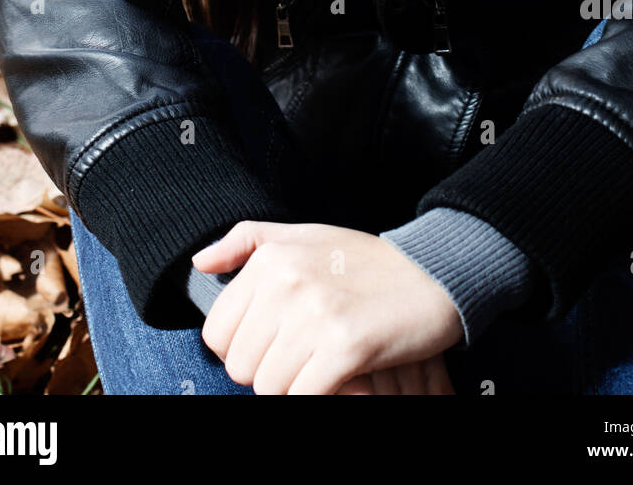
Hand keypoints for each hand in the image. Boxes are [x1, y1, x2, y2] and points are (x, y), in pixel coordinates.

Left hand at [192, 220, 463, 394]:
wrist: (433, 273)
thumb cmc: (366, 261)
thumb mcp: (304, 234)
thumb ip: (247, 241)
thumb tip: (199, 263)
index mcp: (270, 258)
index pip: (217, 332)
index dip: (240, 348)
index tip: (271, 344)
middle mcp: (287, 282)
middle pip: (240, 366)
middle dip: (267, 371)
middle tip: (302, 355)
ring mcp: (315, 314)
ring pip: (268, 388)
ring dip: (293, 386)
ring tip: (320, 363)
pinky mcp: (344, 346)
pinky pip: (301, 398)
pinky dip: (315, 396)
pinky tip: (336, 377)